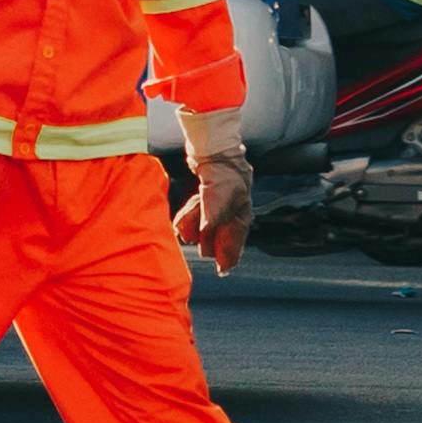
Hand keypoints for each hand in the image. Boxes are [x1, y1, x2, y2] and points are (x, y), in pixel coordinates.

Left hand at [183, 152, 253, 271]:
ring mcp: (221, 203)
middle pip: (217, 236)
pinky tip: (180, 221)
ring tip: (180, 227)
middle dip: (204, 240)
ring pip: (204, 223)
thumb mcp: (215, 208)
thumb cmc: (221, 180)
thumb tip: (205, 247)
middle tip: (195, 242)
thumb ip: (209, 229)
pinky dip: (189, 216)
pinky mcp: (208, 194)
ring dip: (192, 226)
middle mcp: (233, 213)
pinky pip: (198, 212)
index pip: (235, 245)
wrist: (216, 152)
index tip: (222, 271)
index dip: (228, 259)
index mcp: (241, 217)